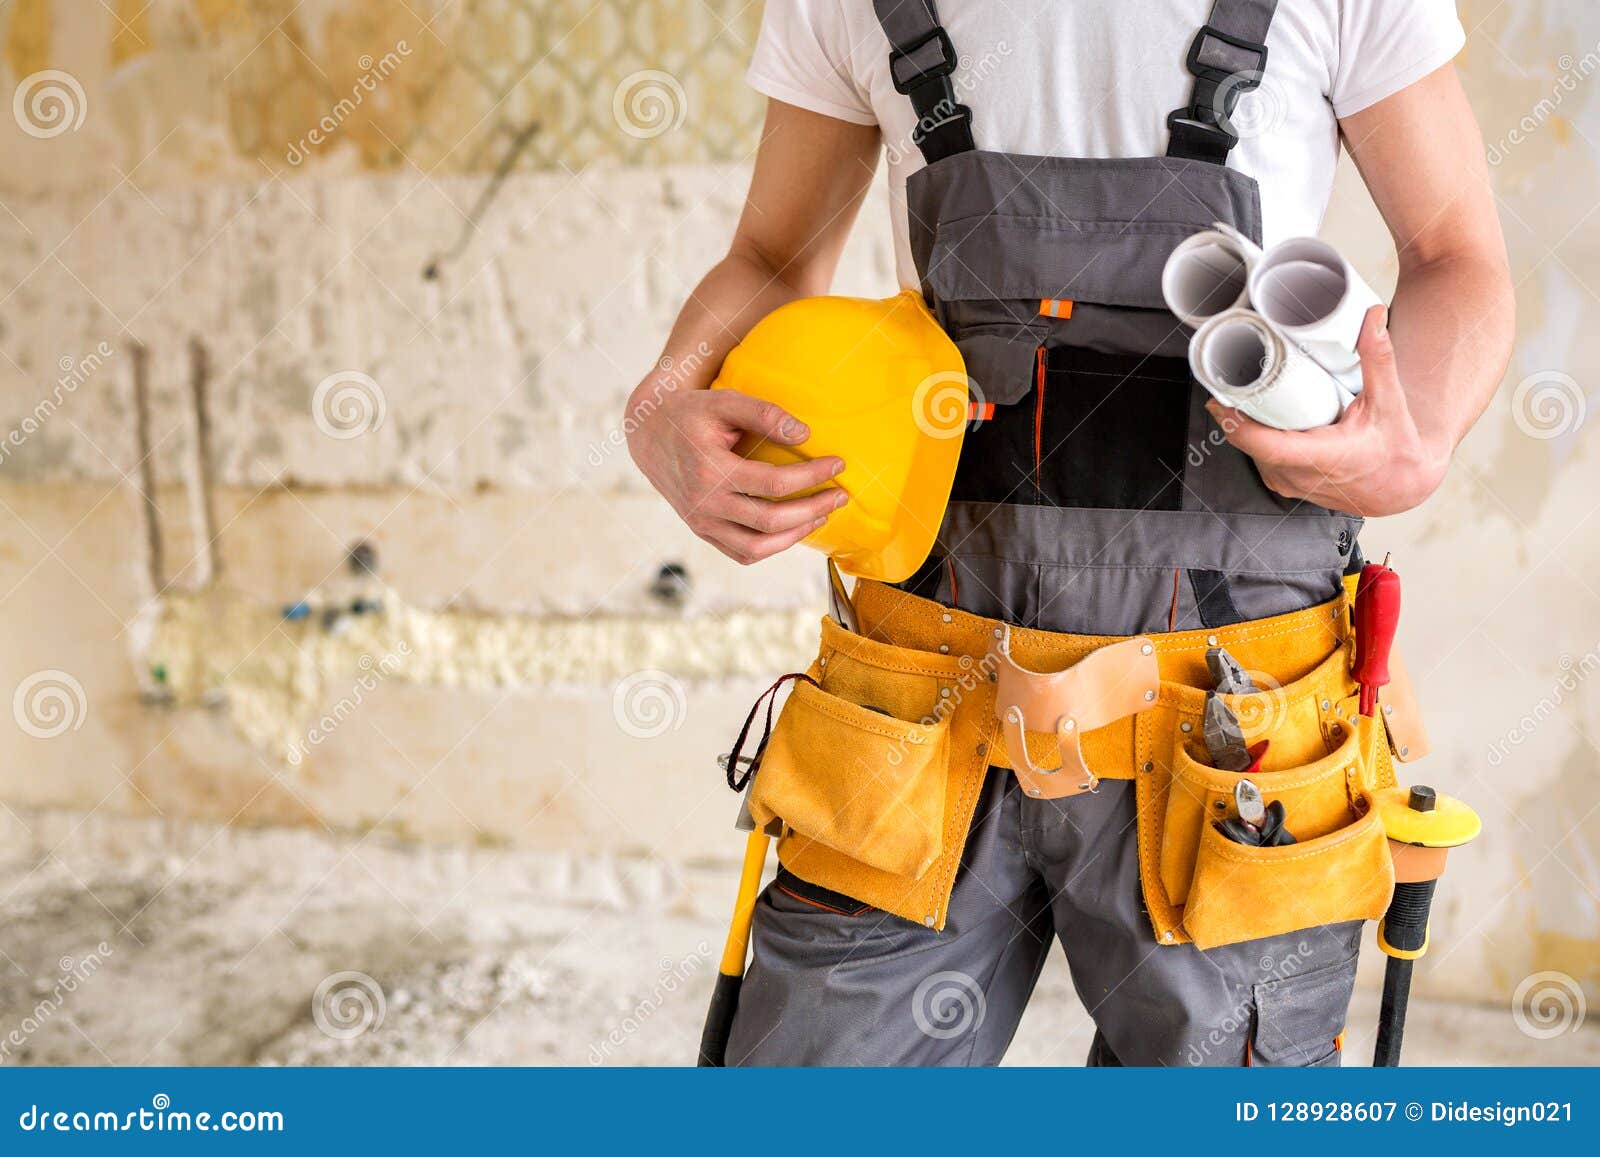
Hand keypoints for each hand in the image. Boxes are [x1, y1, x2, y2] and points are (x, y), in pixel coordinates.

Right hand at [626, 383, 846, 564]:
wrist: (650, 434)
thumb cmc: (693, 414)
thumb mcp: (725, 402)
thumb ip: (765, 414)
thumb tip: (805, 434)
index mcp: (710, 470)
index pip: (773, 483)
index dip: (811, 476)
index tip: (838, 464)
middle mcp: (704, 503)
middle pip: (771, 521)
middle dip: (813, 509)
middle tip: (841, 495)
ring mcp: (701, 523)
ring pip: (758, 547)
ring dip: (796, 535)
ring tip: (821, 515)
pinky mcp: (702, 532)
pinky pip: (743, 553)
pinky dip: (772, 547)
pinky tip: (794, 528)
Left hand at [1205, 306, 1449, 516]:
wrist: (1402, 487)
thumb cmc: (1397, 449)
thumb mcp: (1390, 401)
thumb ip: (1379, 358)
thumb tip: (1372, 317)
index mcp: (1322, 457)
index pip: (1263, 445)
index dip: (1235, 424)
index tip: (1219, 400)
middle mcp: (1299, 476)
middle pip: (1249, 444)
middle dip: (1237, 414)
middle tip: (1232, 383)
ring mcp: (1290, 485)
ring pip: (1251, 454)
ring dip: (1246, 427)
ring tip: (1245, 398)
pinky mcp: (1286, 486)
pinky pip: (1259, 461)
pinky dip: (1256, 440)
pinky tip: (1259, 421)